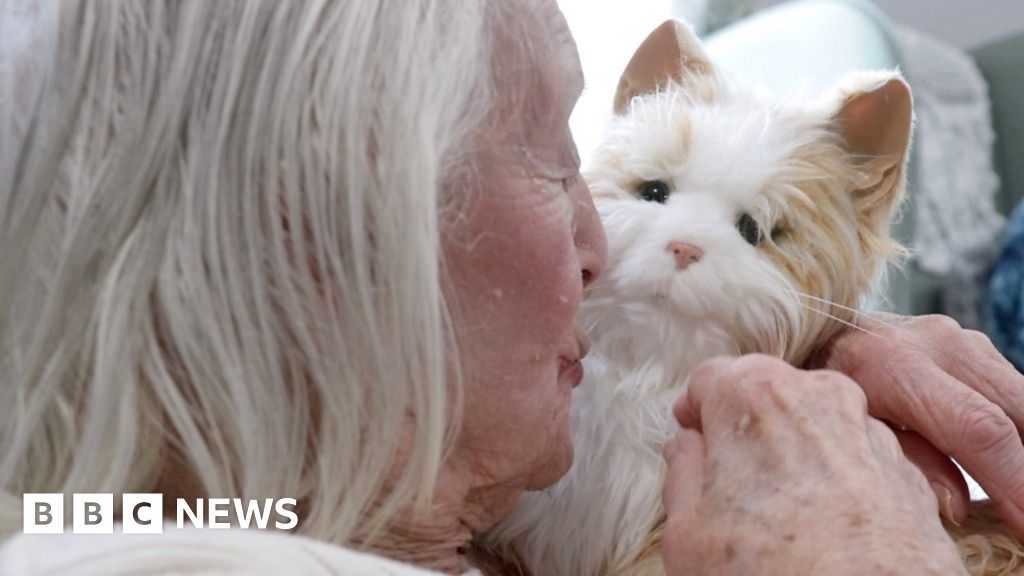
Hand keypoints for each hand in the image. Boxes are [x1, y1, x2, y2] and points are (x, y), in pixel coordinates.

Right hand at [660, 355, 964, 575]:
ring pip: (817, 425)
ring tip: (784, 515)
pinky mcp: (910, 473)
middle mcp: (819, 394)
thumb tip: (687, 448)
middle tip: (731, 488)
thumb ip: (682, 474)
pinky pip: (858, 462)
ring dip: (797, 455)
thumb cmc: (772, 574)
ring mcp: (872, 431)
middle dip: (747, 430)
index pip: (709, 377)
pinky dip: (840, 483)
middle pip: (767, 395)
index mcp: (754, 391)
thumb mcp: (686, 532)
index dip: (694, 413)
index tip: (694, 447)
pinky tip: (827, 530)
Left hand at [813, 313, 1023, 531]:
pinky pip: (1011, 392)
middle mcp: (935, 344)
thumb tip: (959, 508)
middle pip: (1016, 413)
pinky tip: (1008, 462)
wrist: (811, 332)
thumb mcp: (844, 426)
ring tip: (1016, 494)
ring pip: (1021, 401)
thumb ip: (902, 462)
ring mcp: (959, 339)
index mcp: (894, 365)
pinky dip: (1016, 429)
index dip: (1015, 484)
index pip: (979, 429)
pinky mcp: (972, 344)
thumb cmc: (820, 387)